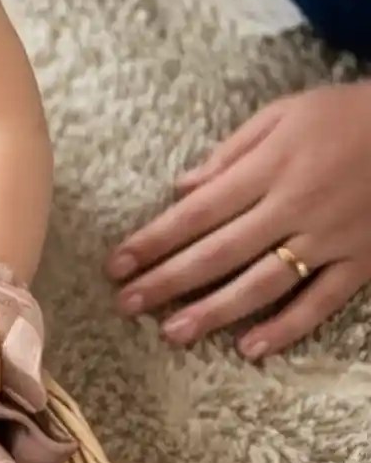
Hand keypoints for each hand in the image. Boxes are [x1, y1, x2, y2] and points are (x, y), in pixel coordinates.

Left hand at [107, 81, 370, 357]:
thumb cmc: (347, 114)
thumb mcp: (283, 114)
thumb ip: (230, 153)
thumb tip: (182, 188)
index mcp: (269, 169)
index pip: (197, 213)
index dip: (153, 241)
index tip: (117, 264)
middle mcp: (294, 207)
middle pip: (219, 253)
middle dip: (168, 281)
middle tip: (127, 305)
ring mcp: (331, 239)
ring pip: (263, 283)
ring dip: (214, 312)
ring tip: (173, 333)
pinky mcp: (364, 261)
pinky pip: (321, 301)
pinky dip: (287, 327)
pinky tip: (251, 348)